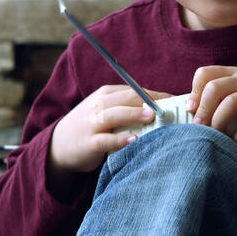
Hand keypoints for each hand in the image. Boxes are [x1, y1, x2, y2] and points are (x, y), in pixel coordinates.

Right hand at [50, 84, 174, 173]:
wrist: (58, 145)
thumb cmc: (91, 127)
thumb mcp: (106, 110)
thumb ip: (128, 107)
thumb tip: (162, 109)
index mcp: (106, 94)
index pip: (135, 90)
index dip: (158, 94)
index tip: (177, 100)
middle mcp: (99, 105)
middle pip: (127, 98)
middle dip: (150, 100)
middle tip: (170, 106)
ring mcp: (93, 123)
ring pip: (115, 114)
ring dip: (134, 114)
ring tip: (152, 116)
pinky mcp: (89, 142)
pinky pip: (106, 139)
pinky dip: (120, 139)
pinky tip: (134, 140)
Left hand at [186, 65, 236, 146]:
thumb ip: (225, 86)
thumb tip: (196, 106)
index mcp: (236, 73)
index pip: (207, 73)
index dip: (194, 90)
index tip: (191, 107)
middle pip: (215, 87)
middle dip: (202, 109)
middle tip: (198, 125)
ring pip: (231, 103)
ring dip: (217, 122)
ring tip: (214, 135)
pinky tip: (236, 143)